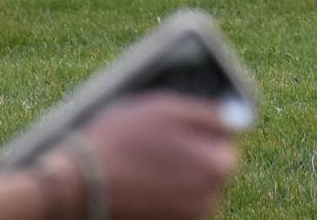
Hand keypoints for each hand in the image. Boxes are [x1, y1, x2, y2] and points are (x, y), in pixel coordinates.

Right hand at [73, 92, 240, 219]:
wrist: (77, 187)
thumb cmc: (120, 141)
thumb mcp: (166, 108)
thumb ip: (210, 113)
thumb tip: (240, 116)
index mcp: (218, 164)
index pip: (225, 138)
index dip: (198, 128)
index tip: (176, 129)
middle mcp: (212, 197)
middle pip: (210, 166)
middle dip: (191, 155)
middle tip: (156, 147)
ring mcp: (191, 217)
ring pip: (193, 189)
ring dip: (177, 178)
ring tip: (143, 168)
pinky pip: (176, 208)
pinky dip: (164, 199)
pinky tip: (141, 188)